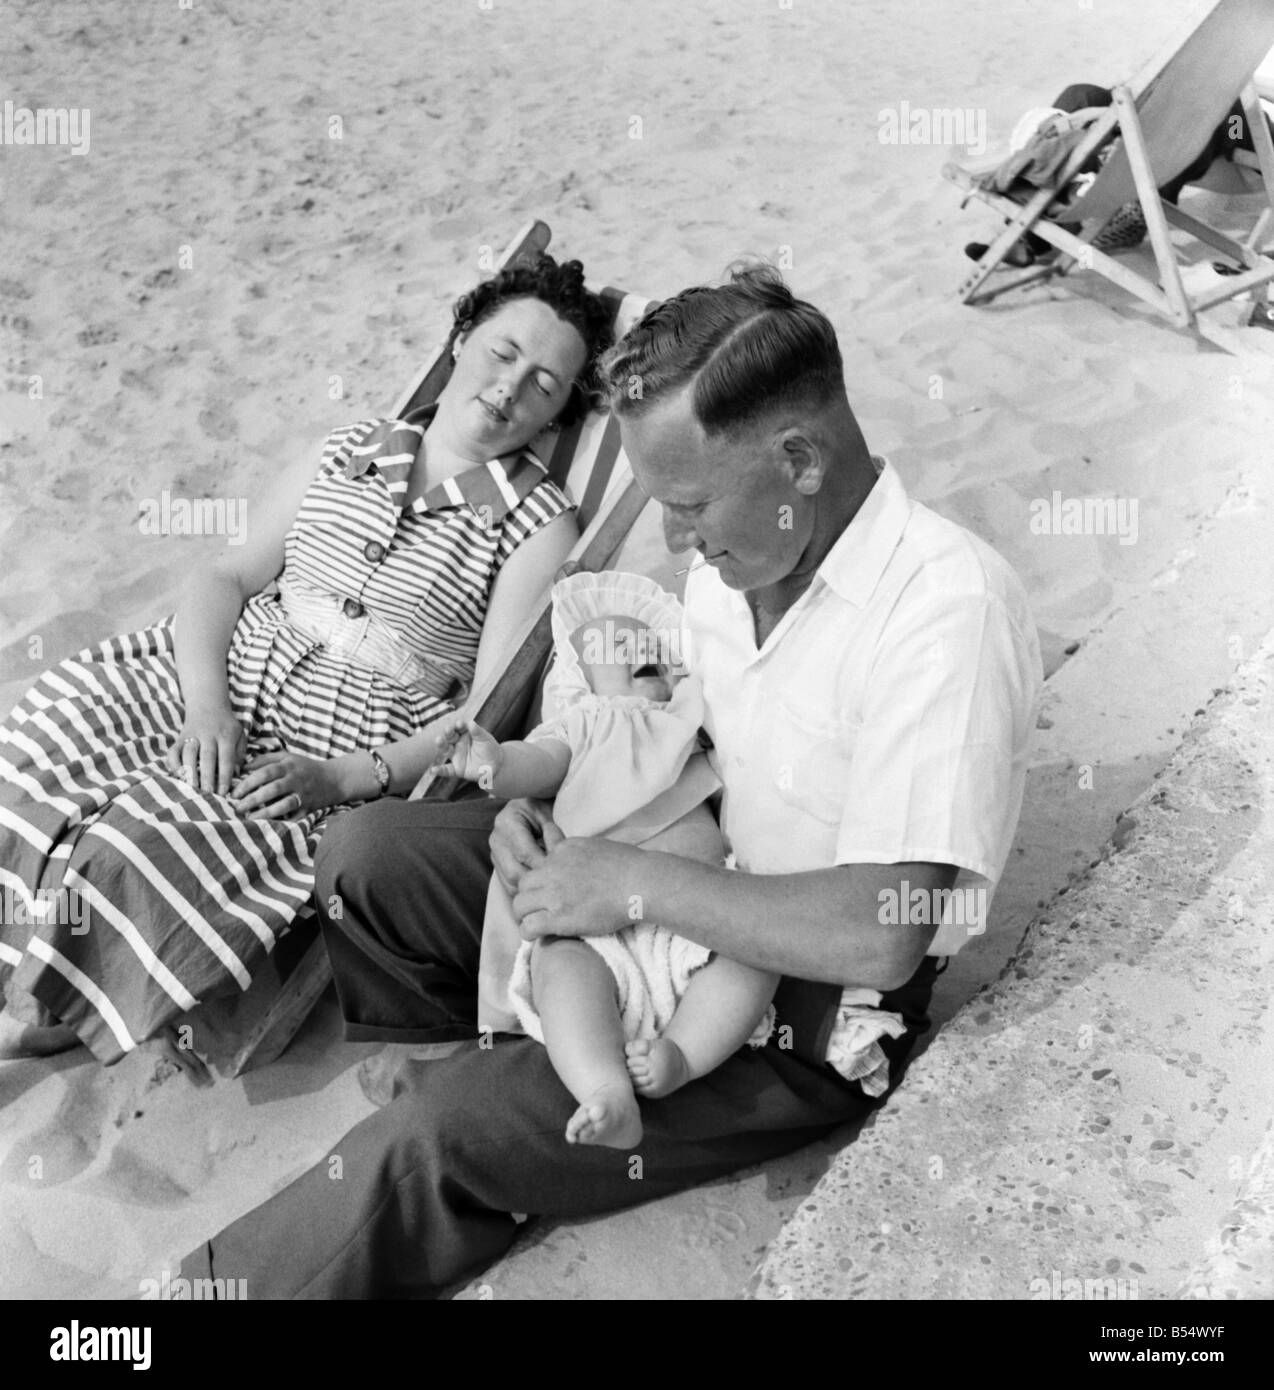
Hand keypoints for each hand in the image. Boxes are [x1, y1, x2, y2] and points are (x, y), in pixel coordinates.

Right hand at [166, 704, 246, 794]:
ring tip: (193, 787)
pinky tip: (179, 776)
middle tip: (208, 793)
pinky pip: (173, 751)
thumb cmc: (227, 726)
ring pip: (188, 754)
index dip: (225, 775)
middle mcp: (208, 735)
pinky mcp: (179, 738)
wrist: (207, 705)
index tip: (224, 791)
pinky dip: (173, 764)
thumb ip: (240, 754)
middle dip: (207, 776)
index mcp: (226, 735)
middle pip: (207, 757)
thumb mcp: (240, 735)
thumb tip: (236, 773)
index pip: (226, 757)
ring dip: (190, 771)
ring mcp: (192, 736)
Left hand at [227, 751, 336, 818]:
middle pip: (272, 790)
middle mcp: (296, 780)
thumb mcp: (287, 757)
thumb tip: (242, 768)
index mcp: (288, 766)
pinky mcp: (309, 809)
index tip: (234, 793)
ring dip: (266, 813)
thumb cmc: (304, 768)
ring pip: (284, 805)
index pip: (265, 773)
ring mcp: (303, 795)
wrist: (334, 779)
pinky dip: (283, 823)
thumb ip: (264, 760)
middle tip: (237, 808)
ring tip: (250, 818)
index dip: (248, 783)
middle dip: (253, 799)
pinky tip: (268, 826)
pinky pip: (295, 818)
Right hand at [430, 715, 502, 787]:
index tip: (460, 723)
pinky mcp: (457, 769)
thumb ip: (478, 732)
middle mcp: (457, 743)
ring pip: (446, 750)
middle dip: (448, 733)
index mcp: (465, 734)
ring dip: (441, 745)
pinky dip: (440, 771)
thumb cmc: (490, 748)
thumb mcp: (485, 739)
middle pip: (450, 737)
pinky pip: (447, 770)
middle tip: (448, 729)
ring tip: (438, 740)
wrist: (496, 765)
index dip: (459, 725)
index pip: (459, 728)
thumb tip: (471, 723)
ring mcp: (456, 756)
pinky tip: (434, 770)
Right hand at [489, 798, 563, 896]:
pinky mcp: (498, 866)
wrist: (532, 805)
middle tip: (559, 883)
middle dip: (538, 881)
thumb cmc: (544, 807)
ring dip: (532, 889)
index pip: (525, 853)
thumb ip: (552, 834)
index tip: (562, 870)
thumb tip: (558, 860)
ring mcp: (495, 854)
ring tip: (552, 888)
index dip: (544, 865)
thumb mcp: (549, 814)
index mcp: (507, 822)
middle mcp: (496, 839)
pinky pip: (510, 887)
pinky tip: (543, 890)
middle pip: (515, 872)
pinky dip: (527, 892)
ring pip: (511, 883)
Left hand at [513, 837, 644, 941]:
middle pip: (523, 884)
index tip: (547, 892)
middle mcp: (553, 869)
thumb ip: (576, 850)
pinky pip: (529, 926)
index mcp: (562, 850)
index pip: (537, 865)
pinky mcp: (558, 916)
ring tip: (536, 923)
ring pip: (519, 905)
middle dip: (529, 897)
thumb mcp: (595, 846)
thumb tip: (568, 853)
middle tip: (539, 909)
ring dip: (525, 914)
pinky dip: (529, 932)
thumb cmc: (628, 865)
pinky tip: (537, 936)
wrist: (639, 883)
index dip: (540, 881)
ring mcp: (554, 893)